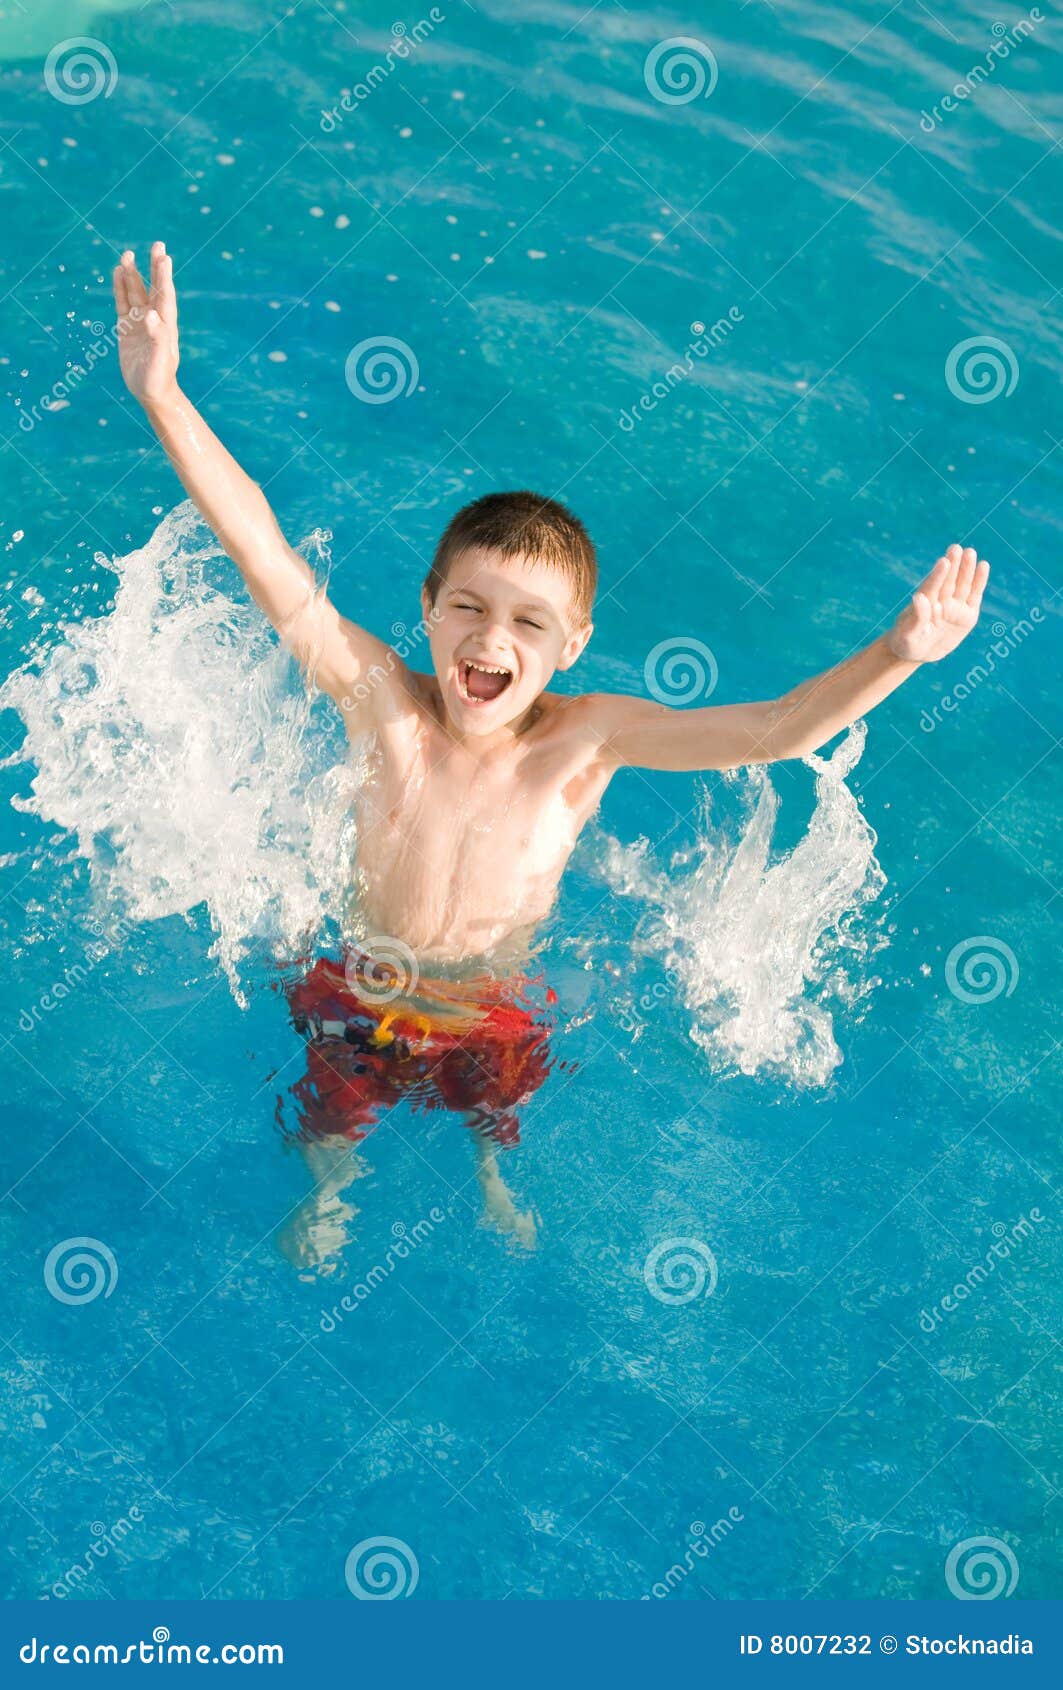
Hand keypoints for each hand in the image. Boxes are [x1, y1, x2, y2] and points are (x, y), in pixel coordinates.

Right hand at [112, 240, 179, 406]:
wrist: (151, 392)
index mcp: (165, 325)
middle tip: (157, 245)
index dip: (164, 277)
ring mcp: (140, 322)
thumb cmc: (159, 377)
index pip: (165, 296)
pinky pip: (122, 304)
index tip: (164, 257)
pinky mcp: (127, 328)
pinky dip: (120, 289)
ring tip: (127, 255)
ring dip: (132, 275)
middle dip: (154, 268)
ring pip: (135, 293)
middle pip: (153, 288)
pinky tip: (118, 273)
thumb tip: (150, 314)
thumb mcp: (159, 359)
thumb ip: (157, 337)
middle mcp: (154, 319)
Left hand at [887, 544, 989, 663]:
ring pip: (962, 584)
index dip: (937, 575)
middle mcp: (940, 601)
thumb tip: (919, 597)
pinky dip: (979, 581)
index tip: (943, 562)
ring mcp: (955, 606)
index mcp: (924, 603)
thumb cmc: (907, 642)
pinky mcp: (968, 614)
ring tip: (970, 552)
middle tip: (956, 548)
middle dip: (953, 565)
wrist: (919, 652)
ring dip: (966, 569)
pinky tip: (983, 566)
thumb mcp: (908, 635)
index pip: (932, 587)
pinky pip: (974, 595)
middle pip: (948, 581)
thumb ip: (916, 617)